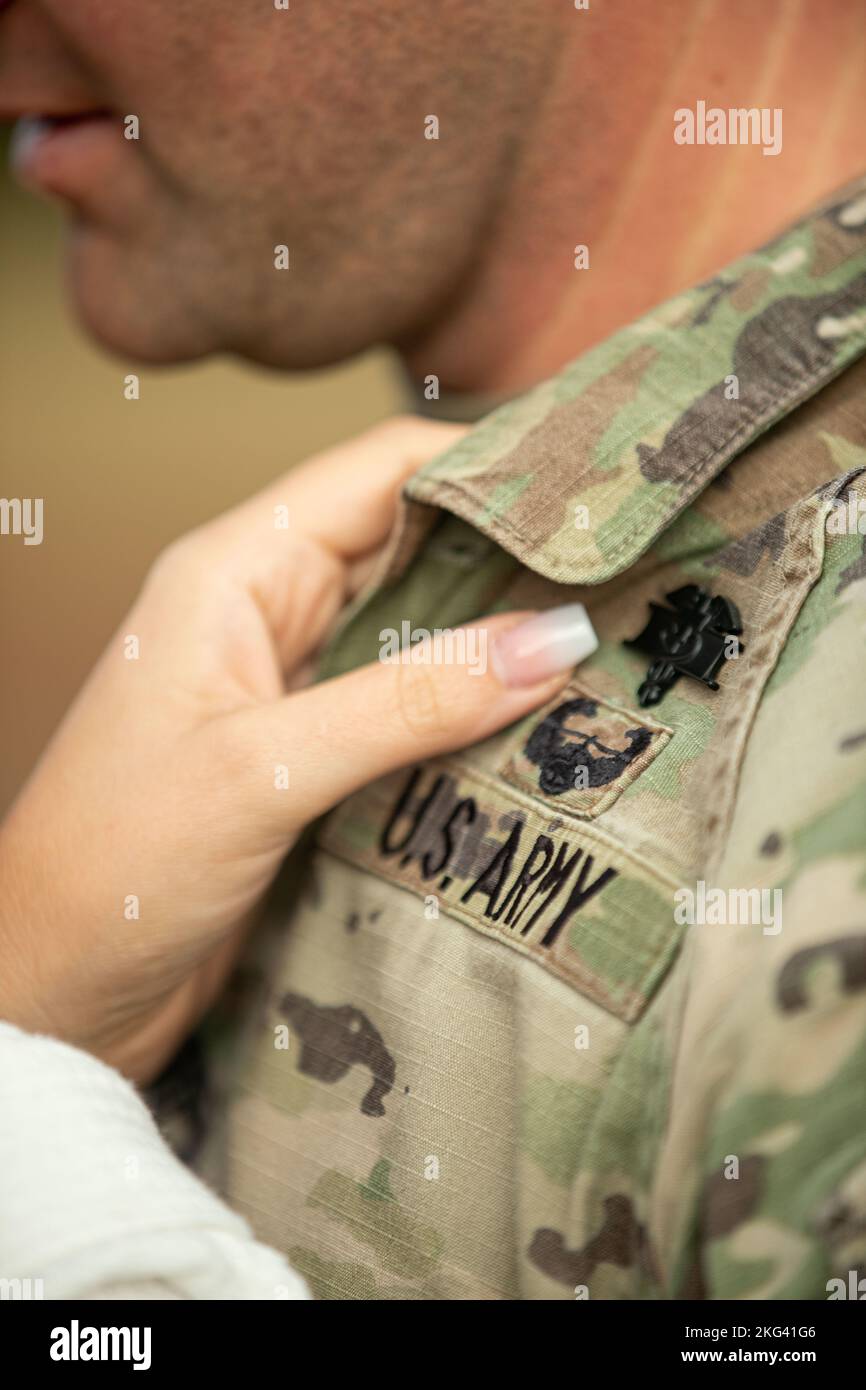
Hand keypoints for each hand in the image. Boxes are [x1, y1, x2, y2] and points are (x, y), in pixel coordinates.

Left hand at [0, 418, 590, 1083]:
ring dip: (499, 630)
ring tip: (612, 630)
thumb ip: (408, 702)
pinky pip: (406, 703)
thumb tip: (552, 639)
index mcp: (235, 572)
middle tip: (627, 559)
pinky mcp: (308, 753)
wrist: (56, 992)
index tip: (594, 478)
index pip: (379, 472)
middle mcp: (265, 611)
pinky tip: (541, 718)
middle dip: (511, 546)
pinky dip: (470, 704)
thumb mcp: (266, 772)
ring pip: (415, 624)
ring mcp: (289, 683)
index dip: (487, 463)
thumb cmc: (116, 868)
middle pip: (409, 541)